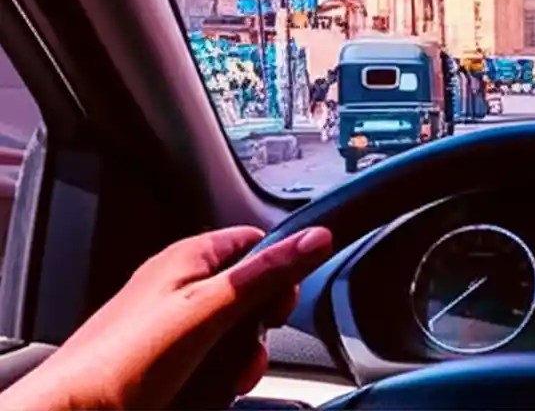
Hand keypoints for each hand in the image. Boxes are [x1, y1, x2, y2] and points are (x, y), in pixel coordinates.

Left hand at [0, 226, 332, 409]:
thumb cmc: (128, 359)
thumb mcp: (212, 308)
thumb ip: (267, 273)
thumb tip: (317, 237)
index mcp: (190, 257)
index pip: (256, 242)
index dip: (280, 268)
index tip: (283, 300)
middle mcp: (181, 284)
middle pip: (250, 291)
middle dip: (262, 324)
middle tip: (252, 345)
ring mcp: (173, 322)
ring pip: (235, 329)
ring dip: (244, 355)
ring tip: (230, 377)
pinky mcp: (167, 357)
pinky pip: (213, 356)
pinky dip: (222, 372)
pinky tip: (215, 387)